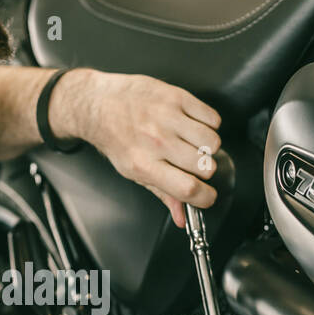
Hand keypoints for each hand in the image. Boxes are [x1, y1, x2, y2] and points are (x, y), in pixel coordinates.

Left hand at [51, 70, 222, 228]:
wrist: (100, 104)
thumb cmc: (116, 138)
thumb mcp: (133, 172)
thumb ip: (163, 195)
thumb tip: (182, 217)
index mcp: (144, 165)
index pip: (188, 189)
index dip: (205, 198)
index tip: (206, 196)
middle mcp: (156, 141)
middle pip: (206, 166)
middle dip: (204, 170)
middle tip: (192, 164)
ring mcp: (167, 117)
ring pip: (214, 142)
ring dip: (208, 147)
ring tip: (192, 143)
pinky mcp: (176, 97)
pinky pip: (213, 118)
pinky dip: (209, 125)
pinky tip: (193, 126)